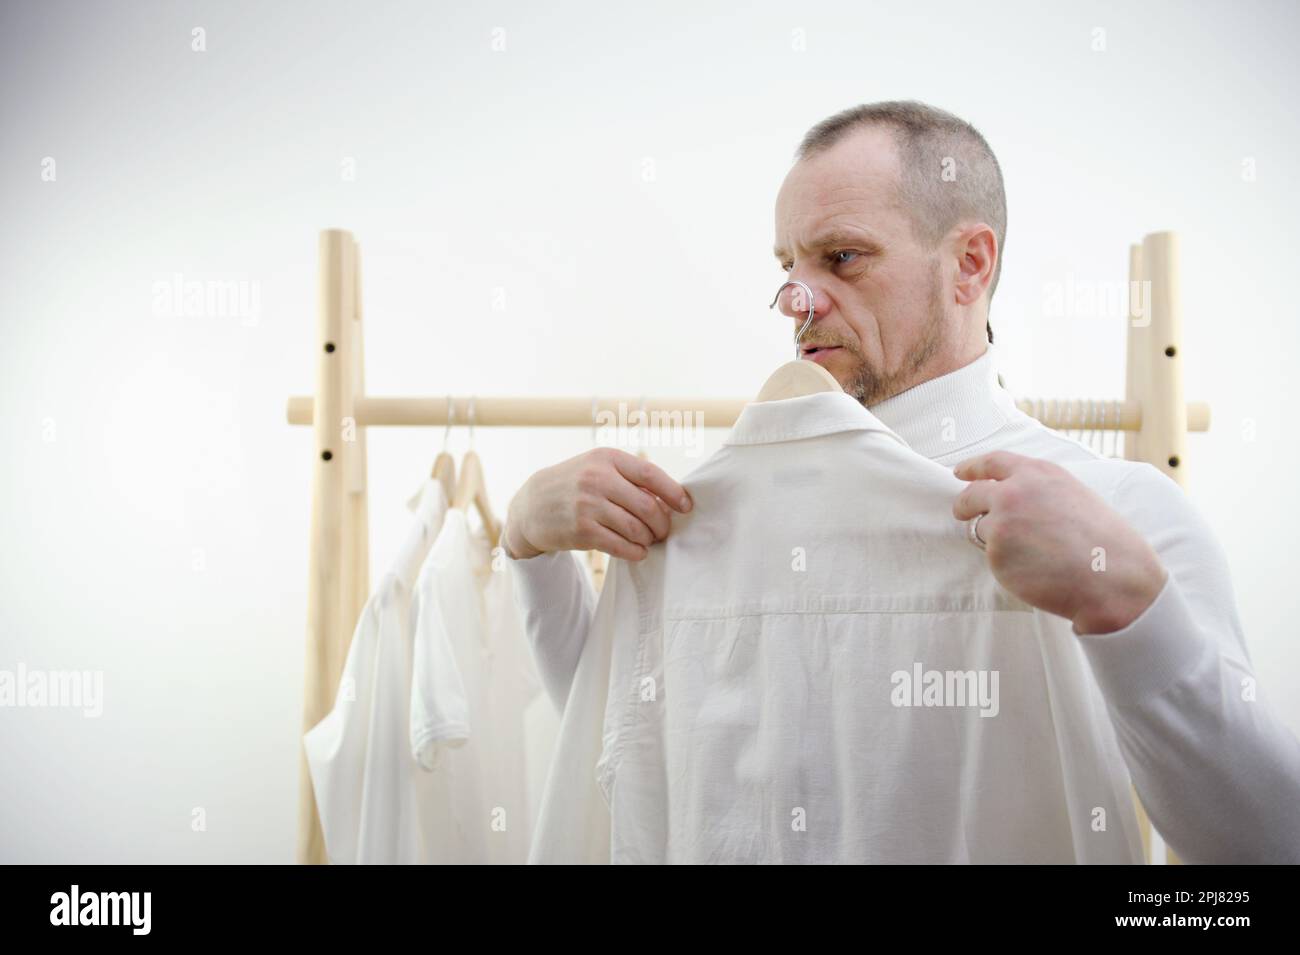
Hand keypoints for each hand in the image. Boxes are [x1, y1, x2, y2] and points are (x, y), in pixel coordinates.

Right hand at [504, 448, 692, 560]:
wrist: (531, 505)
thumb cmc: (574, 485)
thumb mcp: (597, 468)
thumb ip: (629, 478)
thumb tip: (670, 499)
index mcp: (607, 458)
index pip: (651, 474)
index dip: (674, 492)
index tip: (686, 506)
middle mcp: (597, 479)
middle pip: (648, 506)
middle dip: (663, 523)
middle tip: (664, 531)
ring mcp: (588, 505)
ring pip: (636, 528)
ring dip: (649, 539)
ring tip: (649, 540)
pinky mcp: (581, 530)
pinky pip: (620, 545)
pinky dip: (635, 552)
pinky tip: (638, 552)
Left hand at [951, 451, 1167, 634]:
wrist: (1111, 576)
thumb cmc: (1100, 539)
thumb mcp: (1071, 494)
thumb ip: (1037, 490)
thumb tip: (1007, 493)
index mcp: (1036, 473)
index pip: (992, 462)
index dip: (972, 467)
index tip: (959, 471)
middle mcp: (1013, 492)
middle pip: (972, 494)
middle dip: (964, 504)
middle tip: (962, 511)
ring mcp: (1001, 523)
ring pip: (983, 528)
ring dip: (998, 540)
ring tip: (1036, 552)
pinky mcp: (996, 553)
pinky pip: (993, 556)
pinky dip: (1007, 562)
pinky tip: (1035, 568)